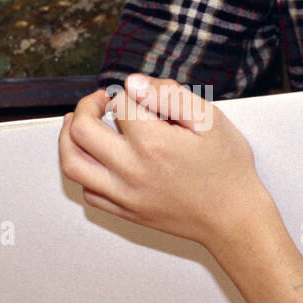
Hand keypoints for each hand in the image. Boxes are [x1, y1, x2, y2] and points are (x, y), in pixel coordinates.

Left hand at [58, 73, 272, 251]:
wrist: (234, 220)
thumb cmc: (228, 170)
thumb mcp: (210, 120)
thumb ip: (170, 95)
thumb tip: (133, 83)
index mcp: (153, 143)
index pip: (119, 104)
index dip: (128, 93)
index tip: (141, 95)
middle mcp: (132, 170)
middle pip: (81, 130)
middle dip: (86, 106)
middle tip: (100, 101)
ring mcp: (125, 195)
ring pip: (72, 164)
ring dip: (68, 138)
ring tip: (77, 123)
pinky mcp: (125, 212)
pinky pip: (88, 191)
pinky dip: (85, 170)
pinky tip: (98, 158)